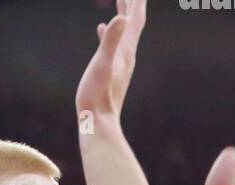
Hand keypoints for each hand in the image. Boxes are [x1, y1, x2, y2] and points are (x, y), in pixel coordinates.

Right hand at [75, 0, 146, 121]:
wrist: (98, 123)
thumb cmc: (97, 96)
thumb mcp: (102, 64)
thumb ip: (111, 41)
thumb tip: (122, 18)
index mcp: (125, 50)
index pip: (135, 19)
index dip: (136, 1)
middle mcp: (126, 55)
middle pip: (133, 22)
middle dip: (132, 3)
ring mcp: (119, 63)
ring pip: (123, 32)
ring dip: (123, 15)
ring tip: (121, 1)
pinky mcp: (111, 71)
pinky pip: (112, 44)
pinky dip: (110, 32)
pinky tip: (101, 29)